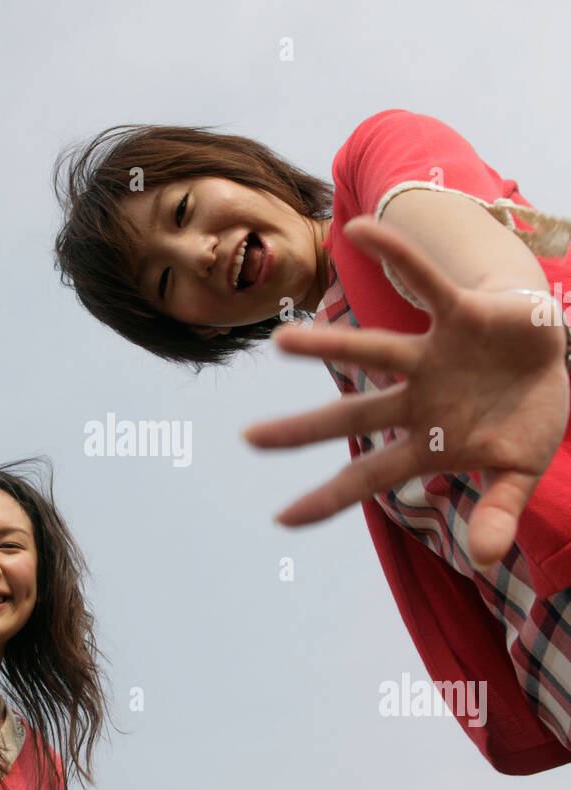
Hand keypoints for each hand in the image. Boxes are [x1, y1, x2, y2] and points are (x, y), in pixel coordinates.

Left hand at [241, 215, 569, 567]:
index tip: (281, 520)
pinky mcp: (460, 314)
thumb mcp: (520, 470)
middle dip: (303, 430)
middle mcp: (417, 398)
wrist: (554, 357)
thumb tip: (490, 559)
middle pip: (351, 416)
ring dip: (329, 349)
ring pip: (372, 351)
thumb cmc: (527, 415)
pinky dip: (398, 256)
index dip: (328, 498)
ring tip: (280, 343)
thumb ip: (500, 510)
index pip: (367, 476)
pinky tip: (360, 230)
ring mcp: (433, 356)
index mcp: (427, 441)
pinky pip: (425, 280)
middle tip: (248, 438)